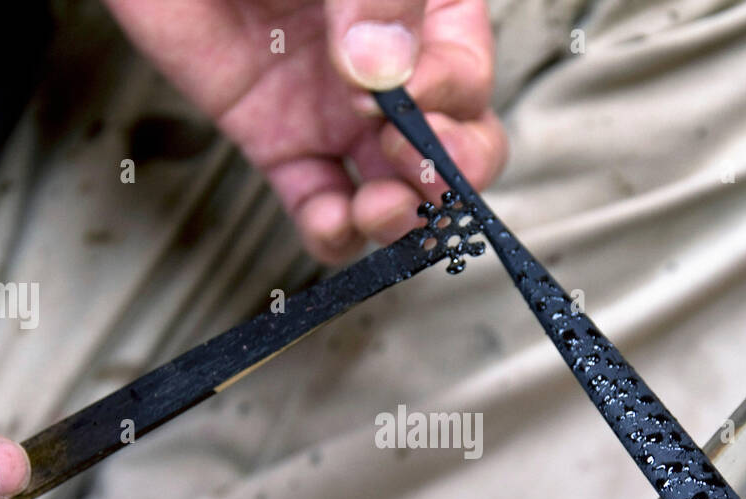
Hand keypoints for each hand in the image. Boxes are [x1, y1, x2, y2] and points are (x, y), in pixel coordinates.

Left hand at [103, 0, 507, 262]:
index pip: (467, 75)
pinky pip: (317, 204)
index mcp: (423, 14)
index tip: (413, 91)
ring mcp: (336, 111)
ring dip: (397, 216)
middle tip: (411, 163)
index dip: (450, 98)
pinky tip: (331, 221)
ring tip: (376, 207)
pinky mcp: (278, 142)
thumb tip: (385, 71)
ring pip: (393, 188)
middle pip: (449, 146)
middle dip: (444, 175)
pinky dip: (330, 230)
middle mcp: (388, 71)